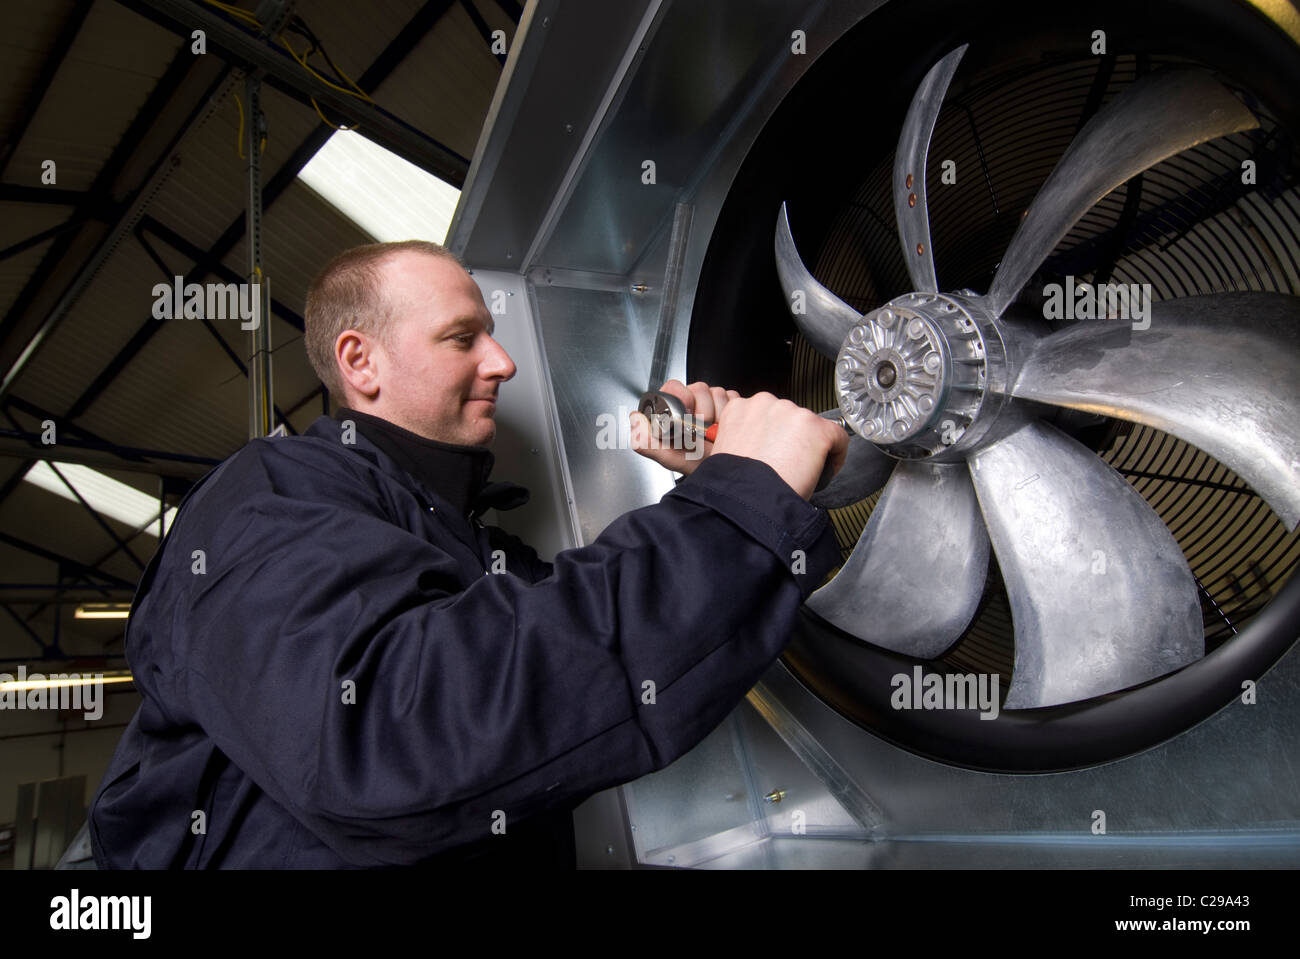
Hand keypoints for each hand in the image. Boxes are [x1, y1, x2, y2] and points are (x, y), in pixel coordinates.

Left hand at [630, 380, 735, 475]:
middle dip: (703, 411)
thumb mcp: (670, 457)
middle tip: (702, 430)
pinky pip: (733, 398)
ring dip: (719, 414)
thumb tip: (634, 418)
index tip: (687, 413)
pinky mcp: (731, 404)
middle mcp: (692, 405)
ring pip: (718, 392)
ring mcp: (712, 403)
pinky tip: (726, 428)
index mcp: (673, 412)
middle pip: (699, 388)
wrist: (728, 473)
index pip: (674, 388)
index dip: (682, 397)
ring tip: (714, 432)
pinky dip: (732, 413)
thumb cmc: (700, 466)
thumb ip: (647, 441)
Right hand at [632, 382, 847, 499]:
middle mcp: (764, 404)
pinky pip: (837, 439)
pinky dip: (834, 458)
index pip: (762, 414)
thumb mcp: (696, 460)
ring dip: (809, 451)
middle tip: (783, 471)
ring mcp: (792, 414)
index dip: (768, 437)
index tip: (769, 456)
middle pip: (790, 421)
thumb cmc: (726, 488)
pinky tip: (821, 474)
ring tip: (798, 476)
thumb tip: (636, 427)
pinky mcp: (815, 427)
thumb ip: (681, 445)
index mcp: (737, 412)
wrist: (747, 501)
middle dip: (789, 444)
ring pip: (812, 431)